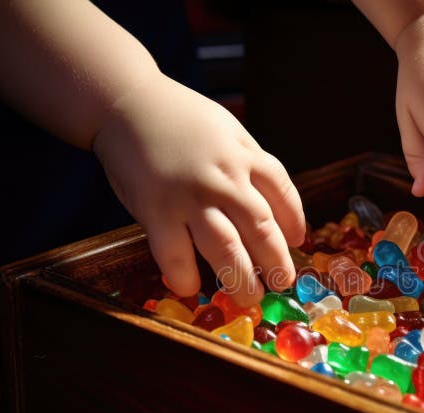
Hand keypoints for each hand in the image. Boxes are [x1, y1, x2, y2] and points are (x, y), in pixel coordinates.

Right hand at [93, 72, 305, 305]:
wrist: (126, 103)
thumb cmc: (182, 120)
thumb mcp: (228, 132)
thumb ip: (251, 165)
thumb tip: (276, 209)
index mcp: (246, 156)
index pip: (284, 193)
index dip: (295, 222)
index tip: (297, 242)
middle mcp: (224, 178)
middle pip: (261, 229)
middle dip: (276, 263)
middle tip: (281, 284)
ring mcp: (190, 196)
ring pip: (225, 248)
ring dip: (241, 280)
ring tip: (249, 298)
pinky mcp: (155, 210)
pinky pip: (175, 254)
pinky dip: (186, 277)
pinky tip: (192, 288)